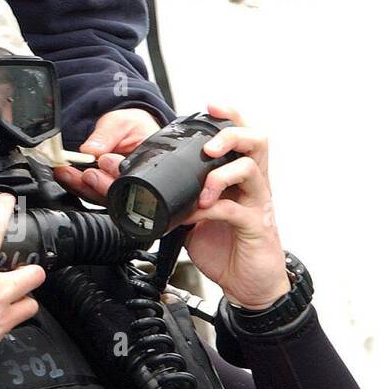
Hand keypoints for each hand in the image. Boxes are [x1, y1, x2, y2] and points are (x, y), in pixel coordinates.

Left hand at [53, 107, 161, 204]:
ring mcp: (119, 190)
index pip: (135, 175)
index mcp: (147, 163)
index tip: (104, 160)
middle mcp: (134, 181)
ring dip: (82, 187)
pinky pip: (89, 195)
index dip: (118, 171)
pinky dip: (76, 186)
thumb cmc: (129, 127)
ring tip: (66, 173)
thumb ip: (107, 136)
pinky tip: (65, 176)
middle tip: (85, 173)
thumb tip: (91, 149)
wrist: (124, 131)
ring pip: (101, 198)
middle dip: (98, 185)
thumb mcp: (120, 123)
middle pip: (117, 193)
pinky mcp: (103, 192)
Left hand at [179, 104, 290, 308]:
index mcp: (239, 176)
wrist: (248, 284)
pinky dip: (210, 210)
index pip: (240, 135)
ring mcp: (256, 203)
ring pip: (251, 168)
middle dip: (230, 134)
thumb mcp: (193, 218)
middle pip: (256, 141)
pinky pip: (234, 210)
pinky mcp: (255, 227)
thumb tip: (131, 183)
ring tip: (203, 188)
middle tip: (208, 147)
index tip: (209, 104)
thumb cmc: (225, 247)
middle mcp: (252, 184)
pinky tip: (194, 216)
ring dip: (221, 173)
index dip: (228, 116)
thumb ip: (172, 199)